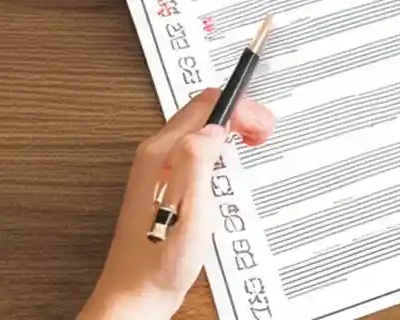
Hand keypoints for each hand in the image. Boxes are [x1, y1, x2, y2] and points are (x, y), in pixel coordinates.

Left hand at [79, 90, 275, 319]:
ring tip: (253, 143)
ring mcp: (161, 170)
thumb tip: (214, 128)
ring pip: (203, 130)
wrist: (138, 294)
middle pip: (204, 112)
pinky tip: (232, 166)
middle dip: (240, 116)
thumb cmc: (160, 261)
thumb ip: (198, 161)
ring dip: (232, 130)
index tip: (258, 129)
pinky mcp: (168, 185)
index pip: (205, 105)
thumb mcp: (190, 210)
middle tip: (261, 135)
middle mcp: (157, 157)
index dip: (239, 109)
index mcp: (161, 155)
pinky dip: (222, 150)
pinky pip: (199, 150)